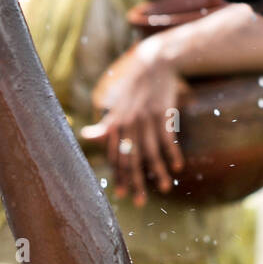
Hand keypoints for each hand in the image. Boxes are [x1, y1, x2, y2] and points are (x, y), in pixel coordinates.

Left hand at [80, 38, 187, 205]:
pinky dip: (172, 153)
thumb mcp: (116, 104)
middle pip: (131, 158)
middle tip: (138, 202)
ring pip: (150, 152)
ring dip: (158, 173)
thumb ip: (105, 123)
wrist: (154, 61)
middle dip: (134, 182)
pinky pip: (167, 138)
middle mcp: (128, 123)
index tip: (121, 194)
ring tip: (165, 188)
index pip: (115, 156)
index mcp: (114, 123)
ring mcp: (145, 119)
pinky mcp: (162, 113)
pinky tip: (176, 167)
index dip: (119, 176)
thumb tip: (86, 135)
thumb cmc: (133, 84)